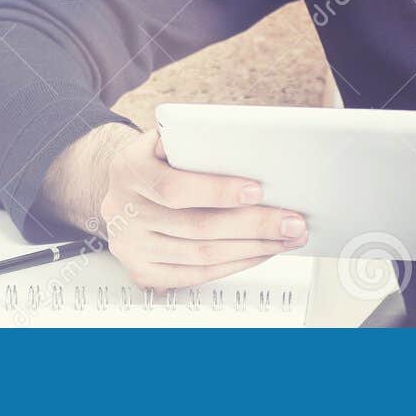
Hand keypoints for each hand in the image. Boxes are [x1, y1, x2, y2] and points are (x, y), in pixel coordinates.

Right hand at [85, 127, 307, 289]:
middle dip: (253, 225)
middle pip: (196, 226)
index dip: (217, 191)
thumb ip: (193, 144)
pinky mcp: (144, 272)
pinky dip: (233, 265)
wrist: (124, 188)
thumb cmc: (156, 160)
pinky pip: (196, 275)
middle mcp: (124, 211)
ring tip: (284, 238)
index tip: (257, 190)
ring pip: (201, 255)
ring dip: (252, 248)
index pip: (173, 187)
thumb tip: (246, 151)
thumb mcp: (165, 140)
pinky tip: (259, 253)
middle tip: (291, 222)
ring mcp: (131, 247)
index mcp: (128, 170)